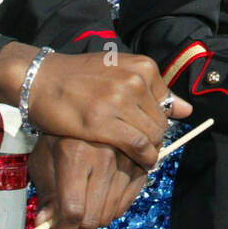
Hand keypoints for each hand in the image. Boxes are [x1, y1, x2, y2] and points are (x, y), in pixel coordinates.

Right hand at [0, 44, 190, 169]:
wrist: (41, 79)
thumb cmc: (78, 77)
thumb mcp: (118, 73)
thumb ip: (152, 90)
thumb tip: (186, 110)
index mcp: (143, 67)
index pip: (166, 104)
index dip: (159, 123)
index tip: (147, 132)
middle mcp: (135, 81)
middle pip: (161, 122)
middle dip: (155, 139)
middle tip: (143, 149)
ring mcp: (120, 101)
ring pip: (153, 135)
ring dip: (150, 151)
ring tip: (139, 157)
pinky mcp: (105, 123)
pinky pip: (138, 146)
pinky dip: (143, 158)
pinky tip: (138, 162)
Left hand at [27, 136, 148, 228]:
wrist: (92, 108)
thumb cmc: (60, 135)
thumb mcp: (43, 159)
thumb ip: (45, 194)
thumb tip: (45, 225)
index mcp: (74, 155)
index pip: (71, 211)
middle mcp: (103, 159)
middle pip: (93, 219)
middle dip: (74, 228)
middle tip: (64, 222)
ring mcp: (125, 163)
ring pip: (110, 216)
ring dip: (92, 219)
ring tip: (80, 205)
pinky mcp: (140, 167)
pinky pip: (124, 206)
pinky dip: (109, 209)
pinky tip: (97, 196)